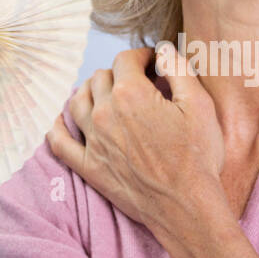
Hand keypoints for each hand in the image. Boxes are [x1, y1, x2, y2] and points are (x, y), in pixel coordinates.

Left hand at [45, 46, 226, 239]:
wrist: (186, 206)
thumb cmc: (197, 157)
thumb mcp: (200, 105)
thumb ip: (179, 69)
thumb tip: (163, 51)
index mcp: (130, 94)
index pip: (125, 59)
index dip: (141, 55)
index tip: (153, 62)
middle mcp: (104, 113)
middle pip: (100, 77)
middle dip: (119, 73)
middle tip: (137, 80)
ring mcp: (93, 141)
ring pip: (77, 101)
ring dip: (91, 91)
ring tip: (105, 93)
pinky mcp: (89, 167)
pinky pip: (60, 142)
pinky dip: (58, 127)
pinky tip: (63, 121)